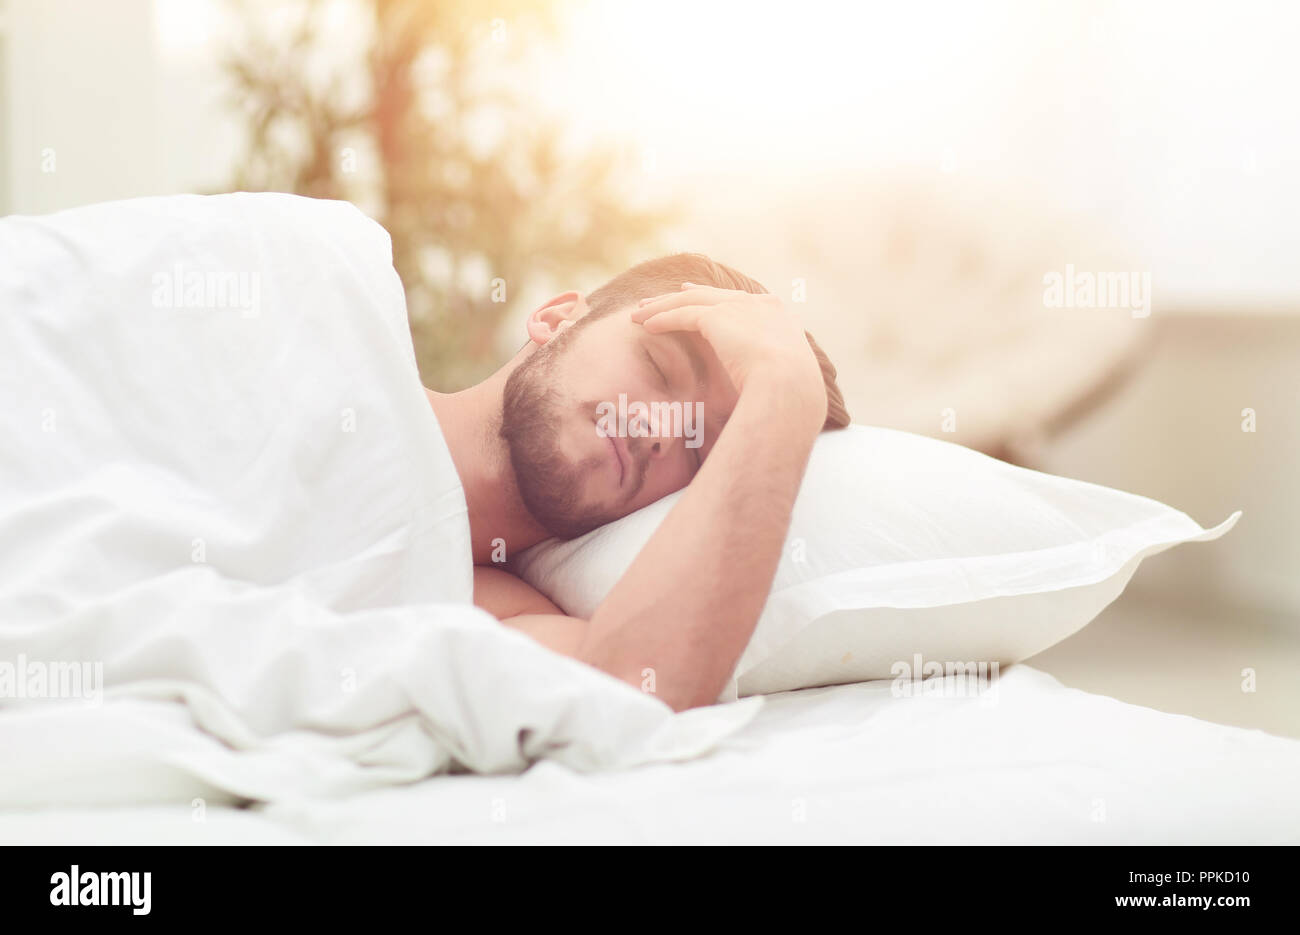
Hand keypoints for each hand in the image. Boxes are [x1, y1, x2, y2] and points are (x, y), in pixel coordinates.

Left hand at [631, 282, 826, 428]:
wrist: (790, 385)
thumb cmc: (792, 395)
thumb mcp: (787, 380)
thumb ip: (773, 375)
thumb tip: (769, 393)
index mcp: (778, 316)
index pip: (738, 299)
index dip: (713, 297)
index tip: (692, 293)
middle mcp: (758, 304)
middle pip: (711, 295)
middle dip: (681, 296)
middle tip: (658, 301)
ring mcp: (738, 307)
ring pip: (691, 300)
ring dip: (662, 307)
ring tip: (639, 314)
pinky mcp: (716, 317)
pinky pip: (682, 314)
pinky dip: (662, 319)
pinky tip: (645, 326)